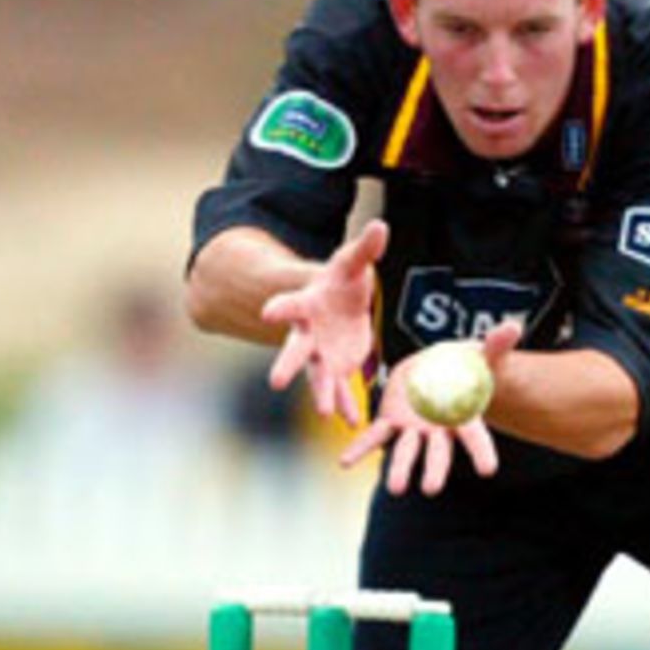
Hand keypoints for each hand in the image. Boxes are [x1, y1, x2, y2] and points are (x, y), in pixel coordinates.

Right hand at [263, 219, 388, 426]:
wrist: (340, 303)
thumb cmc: (340, 281)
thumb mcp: (352, 263)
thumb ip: (364, 249)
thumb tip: (381, 226)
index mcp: (307, 304)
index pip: (290, 305)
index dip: (280, 309)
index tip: (268, 313)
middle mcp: (307, 334)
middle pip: (295, 351)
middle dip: (287, 366)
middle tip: (275, 382)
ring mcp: (320, 354)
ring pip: (317, 377)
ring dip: (322, 394)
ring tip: (326, 413)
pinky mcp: (336, 368)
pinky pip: (340, 391)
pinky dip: (347, 406)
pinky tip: (352, 423)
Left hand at [340, 318, 523, 494]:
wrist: (438, 370)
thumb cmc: (464, 367)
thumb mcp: (480, 355)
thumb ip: (494, 346)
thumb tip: (515, 327)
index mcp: (463, 418)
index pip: (475, 437)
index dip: (482, 453)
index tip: (489, 470)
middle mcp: (438, 431)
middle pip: (438, 453)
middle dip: (434, 469)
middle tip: (431, 488)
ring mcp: (413, 429)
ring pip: (407, 451)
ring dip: (400, 469)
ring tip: (396, 488)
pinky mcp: (391, 421)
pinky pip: (375, 437)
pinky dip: (360, 449)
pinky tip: (345, 462)